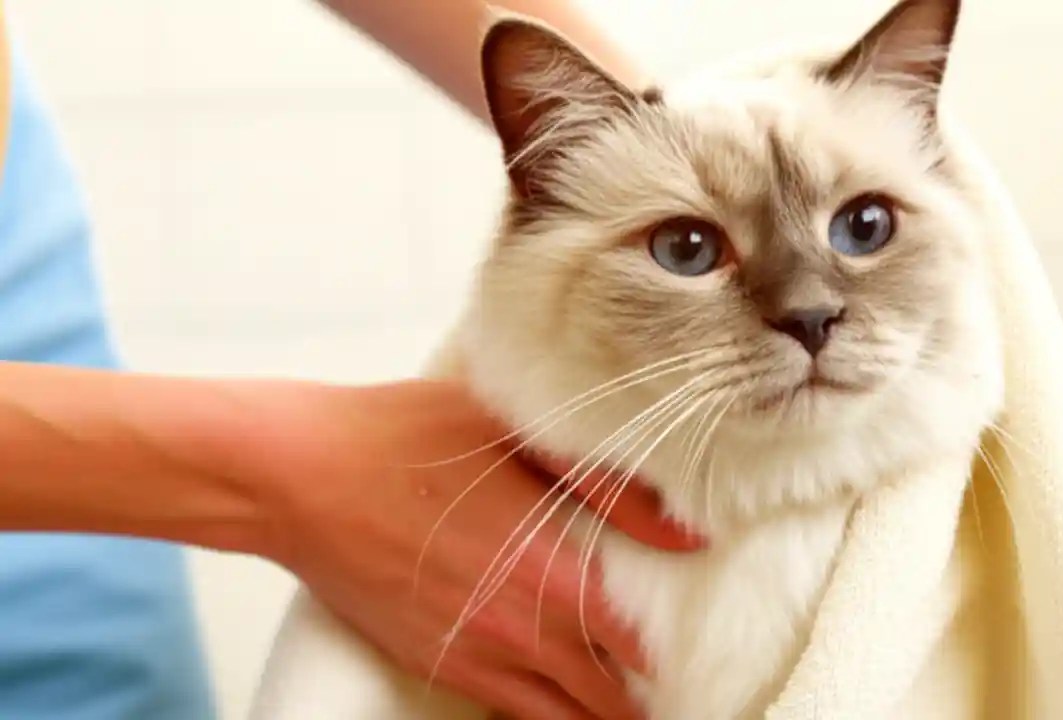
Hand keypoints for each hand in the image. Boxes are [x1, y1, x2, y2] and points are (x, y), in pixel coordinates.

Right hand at [252, 379, 698, 719]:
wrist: (302, 474)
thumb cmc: (410, 437)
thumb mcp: (518, 436)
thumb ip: (609, 485)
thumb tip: (687, 529)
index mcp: (553, 571)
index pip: (642, 642)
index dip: (674, 651)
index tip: (695, 647)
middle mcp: (522, 629)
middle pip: (610, 696)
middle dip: (645, 697)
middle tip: (673, 691)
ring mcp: (475, 655)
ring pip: (563, 717)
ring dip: (603, 716)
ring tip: (633, 713)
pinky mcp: (438, 663)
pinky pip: (511, 712)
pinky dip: (548, 716)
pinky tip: (563, 706)